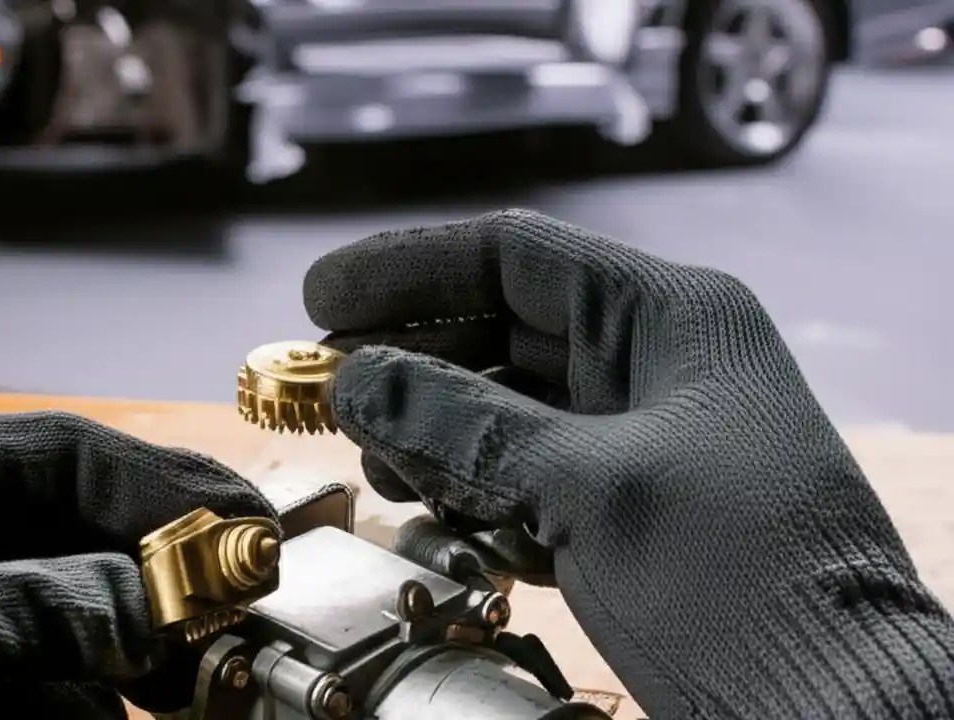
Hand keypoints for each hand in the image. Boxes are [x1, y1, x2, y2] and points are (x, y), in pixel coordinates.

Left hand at [0, 413, 275, 719]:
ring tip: (175, 687)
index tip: (239, 524)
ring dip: (114, 651)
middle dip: (146, 575)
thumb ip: (46, 606)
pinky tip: (107, 716)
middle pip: (67, 532)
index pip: (61, 452)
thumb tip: (160, 607)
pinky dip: (67, 698)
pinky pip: (20, 677)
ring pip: (54, 614)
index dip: (158, 482)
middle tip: (223, 613)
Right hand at [305, 210, 953, 718]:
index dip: (408, 270)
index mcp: (670, 318)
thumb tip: (356, 376)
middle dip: (412, 364)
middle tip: (330, 393)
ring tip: (381, 466)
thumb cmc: (739, 578)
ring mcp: (641, 436)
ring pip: (507, 408)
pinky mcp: (628, 504)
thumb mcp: (587, 486)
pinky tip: (435, 505)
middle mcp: (654, 364)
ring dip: (434, 433)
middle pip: (501, 333)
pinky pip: (527, 470)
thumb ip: (462, 423)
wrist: (834, 705)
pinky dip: (474, 485)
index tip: (321, 293)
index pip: (516, 258)